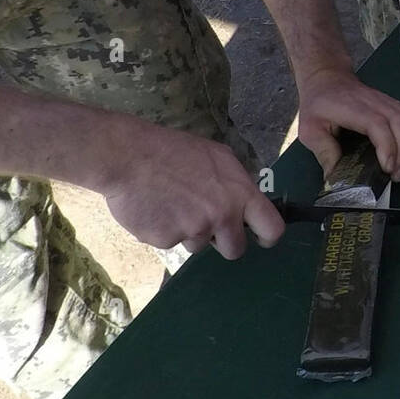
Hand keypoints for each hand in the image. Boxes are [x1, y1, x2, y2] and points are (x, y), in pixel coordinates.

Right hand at [98, 114, 284, 259]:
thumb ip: (233, 183)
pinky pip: (170, 241)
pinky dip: (163, 229)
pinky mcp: (166, 241)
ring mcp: (192, 231)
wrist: (128, 156)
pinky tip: (153, 206)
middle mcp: (220, 216)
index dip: (266, 237)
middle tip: (206, 221)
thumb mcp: (216, 156)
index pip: (271, 228)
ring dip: (188, 230)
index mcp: (238, 193)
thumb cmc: (172, 149)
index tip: (259, 237)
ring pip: (198, 244)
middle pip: (235, 249)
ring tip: (171, 201)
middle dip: (224, 241)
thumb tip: (241, 202)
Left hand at [296, 65, 399, 181]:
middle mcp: (375, 102)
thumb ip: (323, 152)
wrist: (327, 79)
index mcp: (353, 108)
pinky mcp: (396, 104)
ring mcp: (388, 102)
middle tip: (396, 176)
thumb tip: (335, 180)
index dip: (387, 146)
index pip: (378, 123)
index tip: (387, 168)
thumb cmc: (318, 104)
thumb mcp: (310, 129)